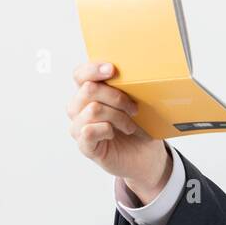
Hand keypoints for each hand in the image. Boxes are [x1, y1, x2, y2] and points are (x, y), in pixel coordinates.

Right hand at [68, 62, 170, 202]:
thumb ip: (128, 87)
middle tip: (134, 108)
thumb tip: (136, 72)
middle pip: (88, 89)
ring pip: (93, 109)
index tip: (113, 70)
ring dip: (118, 116)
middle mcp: (79, 108)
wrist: (146, 155)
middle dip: (116, 96)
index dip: (94, 69)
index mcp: (89, 92)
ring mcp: (79, 127)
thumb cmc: (139, 126)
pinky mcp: (84, 145)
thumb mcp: (137, 103)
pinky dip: (106, 130)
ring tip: (130, 126)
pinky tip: (114, 134)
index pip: (80, 74)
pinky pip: (89, 131)